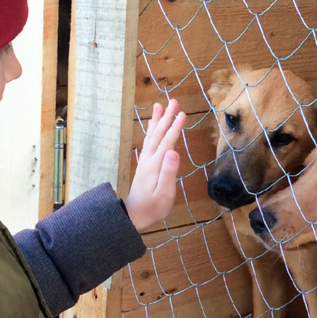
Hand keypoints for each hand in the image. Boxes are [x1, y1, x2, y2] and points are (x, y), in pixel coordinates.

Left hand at [125, 100, 185, 231]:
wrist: (133, 216)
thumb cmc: (153, 208)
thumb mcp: (164, 194)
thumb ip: (169, 173)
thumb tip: (174, 152)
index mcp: (155, 165)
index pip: (167, 142)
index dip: (175, 127)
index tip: (183, 113)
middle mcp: (148, 159)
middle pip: (159, 134)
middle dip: (167, 117)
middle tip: (173, 101)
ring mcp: (145, 161)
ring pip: (152, 136)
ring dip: (157, 120)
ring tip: (159, 106)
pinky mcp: (144, 165)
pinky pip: (148, 142)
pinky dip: (151, 131)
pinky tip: (153, 126)